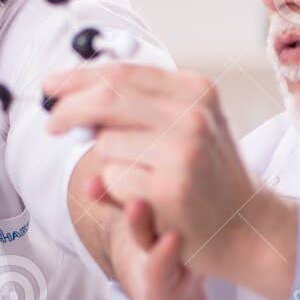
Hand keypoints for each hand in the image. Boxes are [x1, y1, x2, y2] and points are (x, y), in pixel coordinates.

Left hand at [43, 63, 298, 299]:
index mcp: (196, 90)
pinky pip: (113, 181)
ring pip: (106, 145)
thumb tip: (69, 106)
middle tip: (51, 123)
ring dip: (107, 163)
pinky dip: (117, 192)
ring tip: (142, 178)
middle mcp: (192, 115)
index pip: (122, 72)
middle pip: (107, 97)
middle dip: (69, 109)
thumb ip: (137, 110)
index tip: (52, 86)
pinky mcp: (170, 189)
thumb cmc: (209, 176)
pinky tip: (148, 200)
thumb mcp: (187, 128)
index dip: (78, 78)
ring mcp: (183, 151)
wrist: (247, 227)